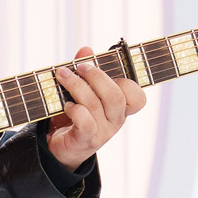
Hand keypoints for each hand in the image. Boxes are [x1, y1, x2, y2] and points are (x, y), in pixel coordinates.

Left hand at [47, 47, 146, 168]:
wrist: (59, 147)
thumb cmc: (73, 116)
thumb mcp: (81, 91)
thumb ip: (85, 70)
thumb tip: (86, 50)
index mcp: (119, 108)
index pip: (138, 98)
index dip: (129, 83)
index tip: (110, 70)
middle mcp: (115, 120)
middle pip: (116, 96)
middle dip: (96, 76)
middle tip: (80, 67)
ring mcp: (102, 132)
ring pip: (95, 104)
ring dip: (76, 86)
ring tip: (62, 76)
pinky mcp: (85, 140)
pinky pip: (85, 121)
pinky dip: (74, 109)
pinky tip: (65, 105)